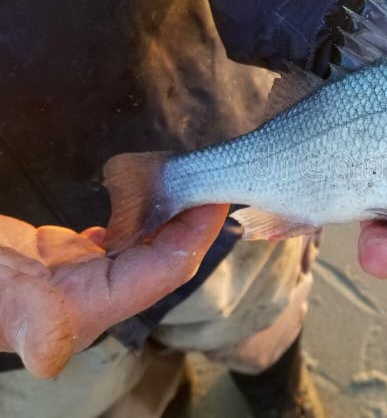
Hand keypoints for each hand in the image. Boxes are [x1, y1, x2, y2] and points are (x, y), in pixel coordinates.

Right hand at [0, 204, 227, 377]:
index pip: (164, 271)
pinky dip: (132, 218)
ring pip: (141, 249)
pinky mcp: (58, 262)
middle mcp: (87, 299)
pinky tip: (139, 200)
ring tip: (184, 182)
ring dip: (166, 217)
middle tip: (208, 179)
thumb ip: (26, 323)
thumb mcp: (0, 298)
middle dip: (190, 221)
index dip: (196, 234)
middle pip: (161, 259)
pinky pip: (111, 242)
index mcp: (81, 310)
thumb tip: (47, 356)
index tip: (216, 195)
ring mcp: (74, 280)